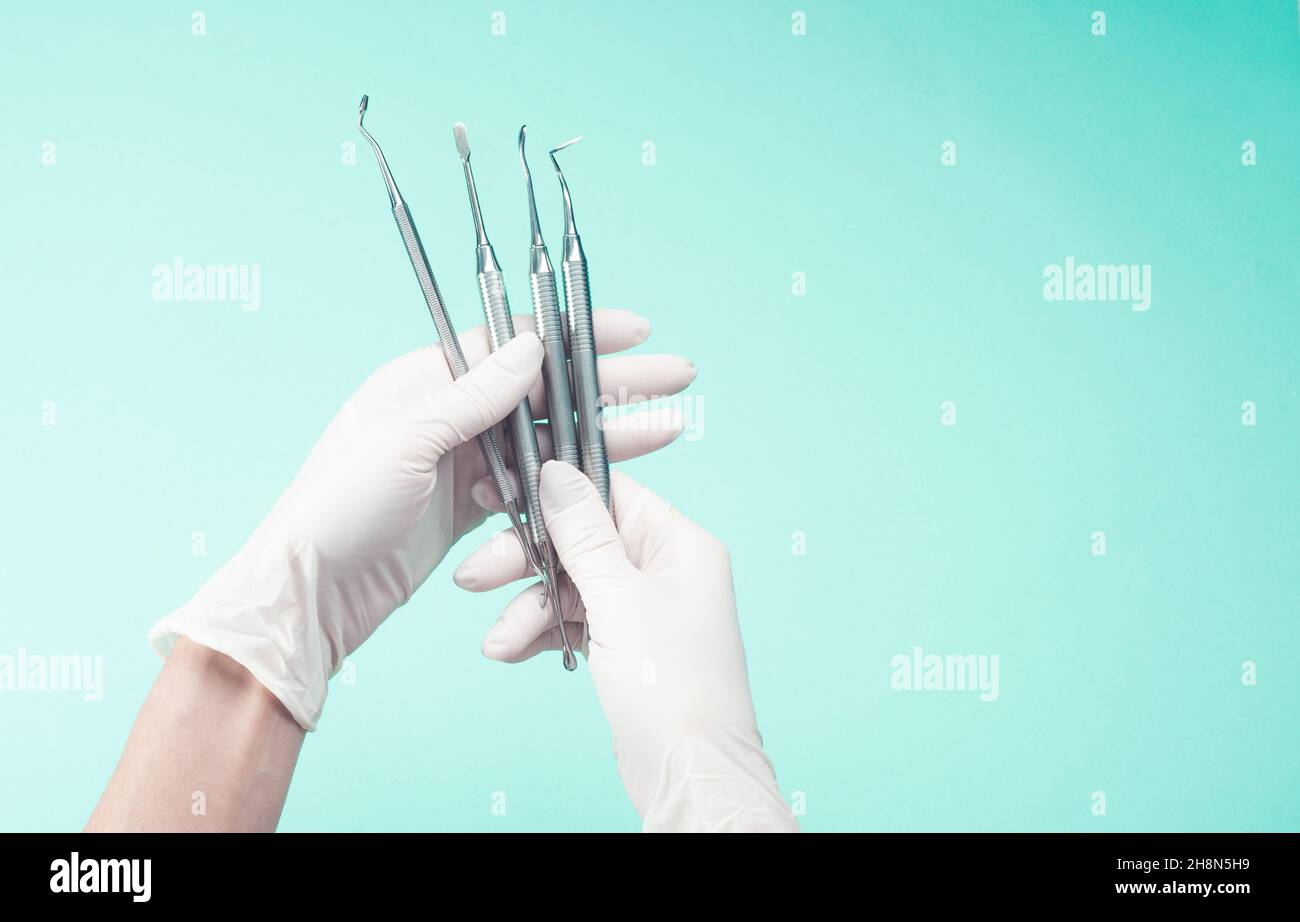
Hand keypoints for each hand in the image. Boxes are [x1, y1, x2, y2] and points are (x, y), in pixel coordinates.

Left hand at [150, 310, 693, 729]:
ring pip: (551, 440)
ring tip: (670, 428)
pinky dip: (574, 480)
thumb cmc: (337, 510)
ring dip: (607, 435)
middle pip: (546, 391)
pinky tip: (617, 475)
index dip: (577, 336)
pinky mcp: (474, 509)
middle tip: (677, 376)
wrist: (313, 594)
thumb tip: (531, 348)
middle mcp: (449, 413)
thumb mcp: (404, 441)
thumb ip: (472, 397)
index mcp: (425, 378)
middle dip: (614, 384)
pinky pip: (537, 486)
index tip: (635, 332)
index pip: (514, 343)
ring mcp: (464, 463)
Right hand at [454, 462, 798, 831]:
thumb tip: (557, 472)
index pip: (611, 494)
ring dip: (528, 609)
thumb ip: (583, 534)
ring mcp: (644, 610)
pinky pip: (574, 622)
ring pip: (570, 586)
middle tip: (476, 575)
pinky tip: (510, 650)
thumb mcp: (618, 598)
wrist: (688, 773)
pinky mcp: (625, 646)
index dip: (557, 495)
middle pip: (582, 542)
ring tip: (497, 641)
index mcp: (679, 545)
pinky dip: (542, 634)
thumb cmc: (672, 687)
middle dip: (527, 560)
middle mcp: (664, 571)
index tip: (505, 496)